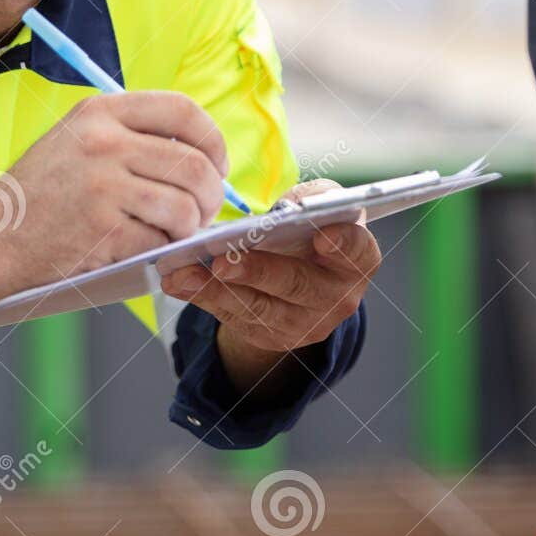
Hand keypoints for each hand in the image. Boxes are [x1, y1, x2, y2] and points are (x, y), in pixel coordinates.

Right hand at [0, 91, 226, 326]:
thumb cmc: (42, 191)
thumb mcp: (78, 137)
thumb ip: (130, 134)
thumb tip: (198, 154)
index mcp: (101, 111)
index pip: (182, 110)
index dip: (212, 139)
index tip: (216, 163)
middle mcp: (103, 142)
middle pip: (193, 164)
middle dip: (210, 194)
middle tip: (204, 210)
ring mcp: (103, 186)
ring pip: (184, 206)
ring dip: (190, 225)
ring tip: (176, 230)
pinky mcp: (102, 229)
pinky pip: (158, 239)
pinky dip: (160, 248)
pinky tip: (144, 245)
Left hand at [159, 179, 379, 393]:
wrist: (297, 276)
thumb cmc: (308, 231)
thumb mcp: (317, 208)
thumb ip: (312, 199)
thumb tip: (287, 209)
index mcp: (357, 259)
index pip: (357, 251)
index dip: (343, 243)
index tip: (321, 234)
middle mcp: (336, 298)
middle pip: (297, 285)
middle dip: (257, 271)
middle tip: (222, 260)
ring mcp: (303, 324)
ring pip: (257, 308)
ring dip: (216, 289)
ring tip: (183, 271)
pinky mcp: (269, 336)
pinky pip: (234, 318)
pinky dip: (202, 297)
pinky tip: (178, 281)